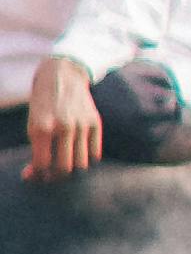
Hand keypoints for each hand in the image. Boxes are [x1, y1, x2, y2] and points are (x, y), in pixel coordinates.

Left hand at [23, 55, 102, 178]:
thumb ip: (34, 151)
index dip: (40, 175)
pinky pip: (95, 155)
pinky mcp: (95, 122)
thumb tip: (31, 177)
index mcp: (41, 127)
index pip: (43, 165)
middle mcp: (63, 126)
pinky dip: (87, 159)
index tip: (40, 174)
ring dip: (73, 170)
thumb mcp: (32, 125)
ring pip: (81, 165)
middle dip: (57, 176)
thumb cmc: (43, 105)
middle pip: (64, 169)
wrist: (62, 76)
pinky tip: (79, 152)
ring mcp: (81, 124)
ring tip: (66, 163)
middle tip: (53, 173)